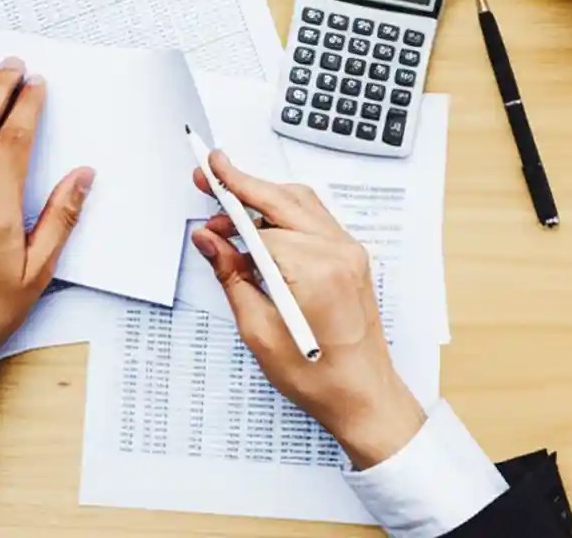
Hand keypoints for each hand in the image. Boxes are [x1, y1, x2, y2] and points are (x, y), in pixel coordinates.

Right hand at [190, 152, 424, 468]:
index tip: (207, 174)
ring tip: (227, 206)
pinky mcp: (352, 258)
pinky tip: (259, 226)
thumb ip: (232, 276)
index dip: (227, 201)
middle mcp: (338, 253)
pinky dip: (284, 214)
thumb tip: (209, 240)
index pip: (261, 221)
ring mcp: (350, 252)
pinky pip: (315, 219)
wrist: (364, 396)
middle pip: (283, 199)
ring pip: (300, 203)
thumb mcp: (259, 331)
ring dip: (263, 197)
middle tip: (209, 176)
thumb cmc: (319, 377)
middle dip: (242, 184)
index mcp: (315, 271)